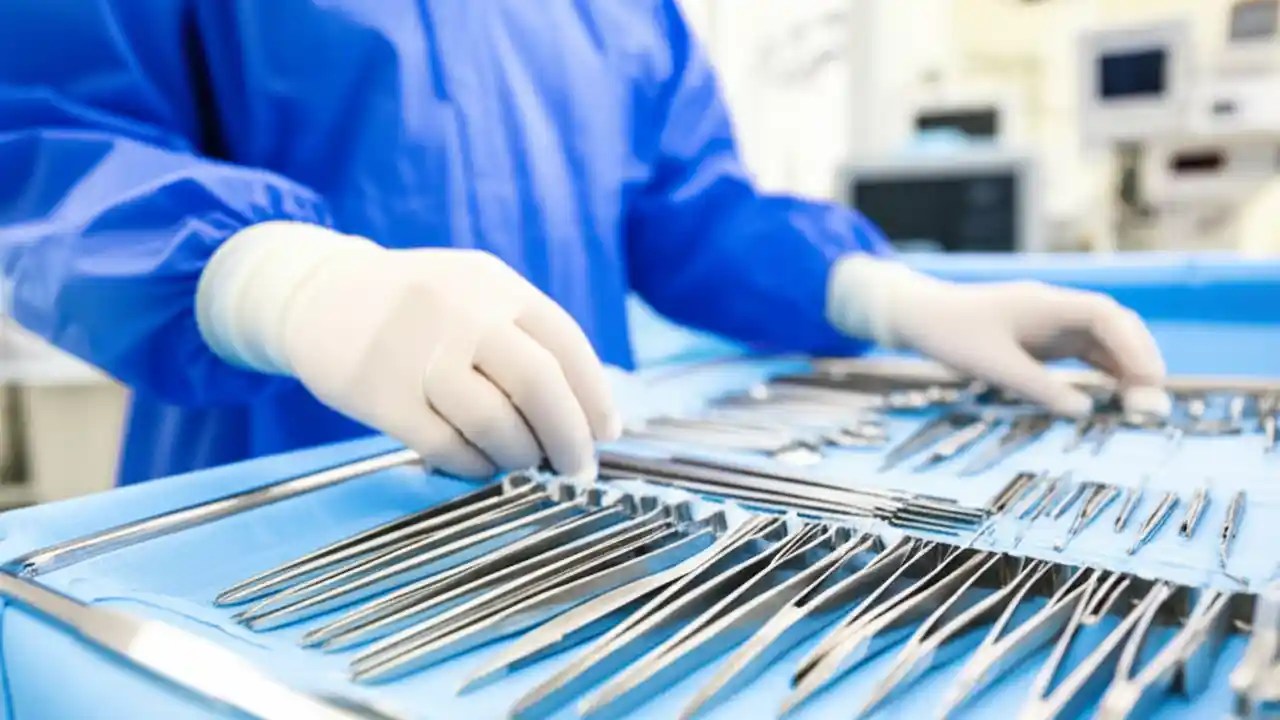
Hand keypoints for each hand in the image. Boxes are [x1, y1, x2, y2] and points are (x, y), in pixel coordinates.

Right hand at [197, 222, 619, 476]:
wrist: (318, 293)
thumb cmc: (416, 307)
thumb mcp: (474, 292)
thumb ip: (526, 337)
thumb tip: (587, 410)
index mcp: (496, 285)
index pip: (566, 344)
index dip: (594, 396)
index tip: (605, 433)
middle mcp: (462, 312)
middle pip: (538, 383)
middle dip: (568, 436)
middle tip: (577, 468)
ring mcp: (419, 351)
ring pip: (494, 421)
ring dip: (521, 455)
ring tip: (523, 462)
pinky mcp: (382, 393)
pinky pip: (447, 446)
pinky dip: (476, 465)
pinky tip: (480, 463)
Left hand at [827, 256, 1168, 417]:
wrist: (920, 316)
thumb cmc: (952, 334)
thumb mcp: (992, 366)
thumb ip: (1038, 387)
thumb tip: (1084, 411)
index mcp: (1045, 304)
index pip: (1104, 316)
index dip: (1132, 345)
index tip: (1149, 378)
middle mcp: (1056, 310)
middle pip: (1114, 326)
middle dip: (1139, 358)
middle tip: (1154, 401)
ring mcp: (1052, 323)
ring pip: (1103, 342)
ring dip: (1125, 370)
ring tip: (1142, 408)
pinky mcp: (1045, 339)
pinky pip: (1085, 353)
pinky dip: (1105, 373)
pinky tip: (1119, 399)